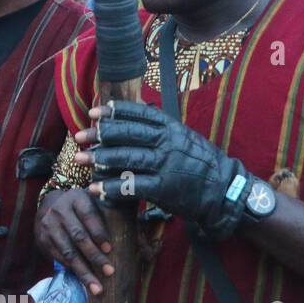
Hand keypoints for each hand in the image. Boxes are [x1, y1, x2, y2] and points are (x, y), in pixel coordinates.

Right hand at [35, 188, 114, 295]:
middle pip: (78, 235)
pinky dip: (72, 270)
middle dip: (94, 256)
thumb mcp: (100, 206)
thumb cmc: (85, 209)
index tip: (110, 249)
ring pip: (67, 251)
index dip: (99, 232)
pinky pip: (59, 258)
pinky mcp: (42, 239)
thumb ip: (122, 223)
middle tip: (109, 271)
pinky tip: (84, 281)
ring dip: (83, 271)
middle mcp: (59, 209)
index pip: (89, 214)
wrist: (52, 206)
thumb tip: (149, 253)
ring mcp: (48, 225)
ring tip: (97, 288)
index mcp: (77, 198)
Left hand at [76, 100, 247, 240]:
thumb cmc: (198, 162)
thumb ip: (159, 127)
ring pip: (127, 158)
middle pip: (128, 134)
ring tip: (80, 159)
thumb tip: (129, 114)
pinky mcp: (165, 188)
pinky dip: (111, 187)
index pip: (139, 114)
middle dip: (100, 134)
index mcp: (171, 127)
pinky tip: (95, 188)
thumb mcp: (182, 137)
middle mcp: (168, 143)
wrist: (224, 190)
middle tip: (79, 136)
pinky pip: (132, 186)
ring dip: (100, 159)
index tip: (94, 113)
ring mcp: (166, 165)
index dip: (114, 112)